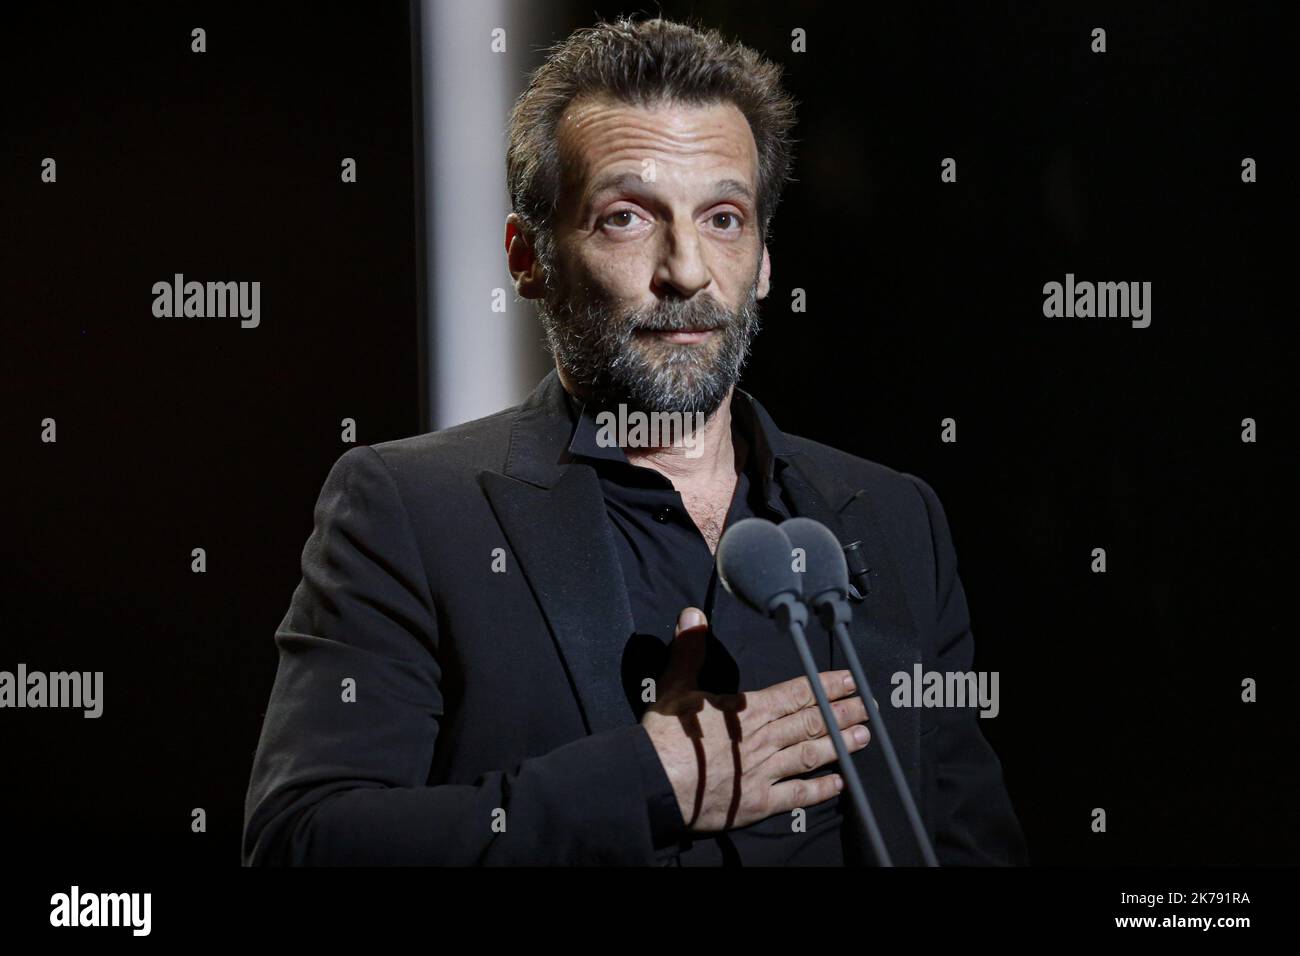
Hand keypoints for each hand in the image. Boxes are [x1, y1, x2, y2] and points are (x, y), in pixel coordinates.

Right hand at [640, 606, 869, 832]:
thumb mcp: (675, 686)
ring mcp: (763, 772)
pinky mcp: (758, 803)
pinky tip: (838, 784)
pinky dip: (819, 790)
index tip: (849, 681)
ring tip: (863, 737)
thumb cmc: (666, 737)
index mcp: (748, 710)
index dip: (826, 686)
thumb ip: (689, 651)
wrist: (654, 783)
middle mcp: (763, 739)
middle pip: (811, 722)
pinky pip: (796, 795)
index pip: (796, 693)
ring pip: (811, 754)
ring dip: (839, 745)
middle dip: (842, 712)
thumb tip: (692, 615)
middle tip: (867, 708)